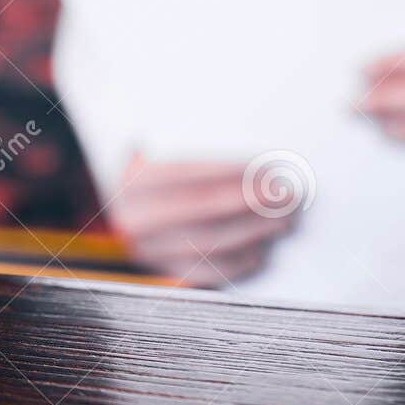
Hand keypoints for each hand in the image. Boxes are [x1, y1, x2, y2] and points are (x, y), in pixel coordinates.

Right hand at [110, 155, 294, 284]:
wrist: (119, 213)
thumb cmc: (143, 177)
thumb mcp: (148, 153)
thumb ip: (179, 142)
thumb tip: (232, 131)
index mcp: (134, 183)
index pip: (191, 174)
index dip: (232, 171)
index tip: (265, 166)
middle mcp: (138, 219)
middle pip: (205, 209)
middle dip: (251, 200)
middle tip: (285, 193)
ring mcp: (150, 250)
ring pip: (211, 244)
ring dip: (254, 232)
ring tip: (282, 219)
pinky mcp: (164, 272)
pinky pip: (209, 273)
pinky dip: (239, 263)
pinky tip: (261, 249)